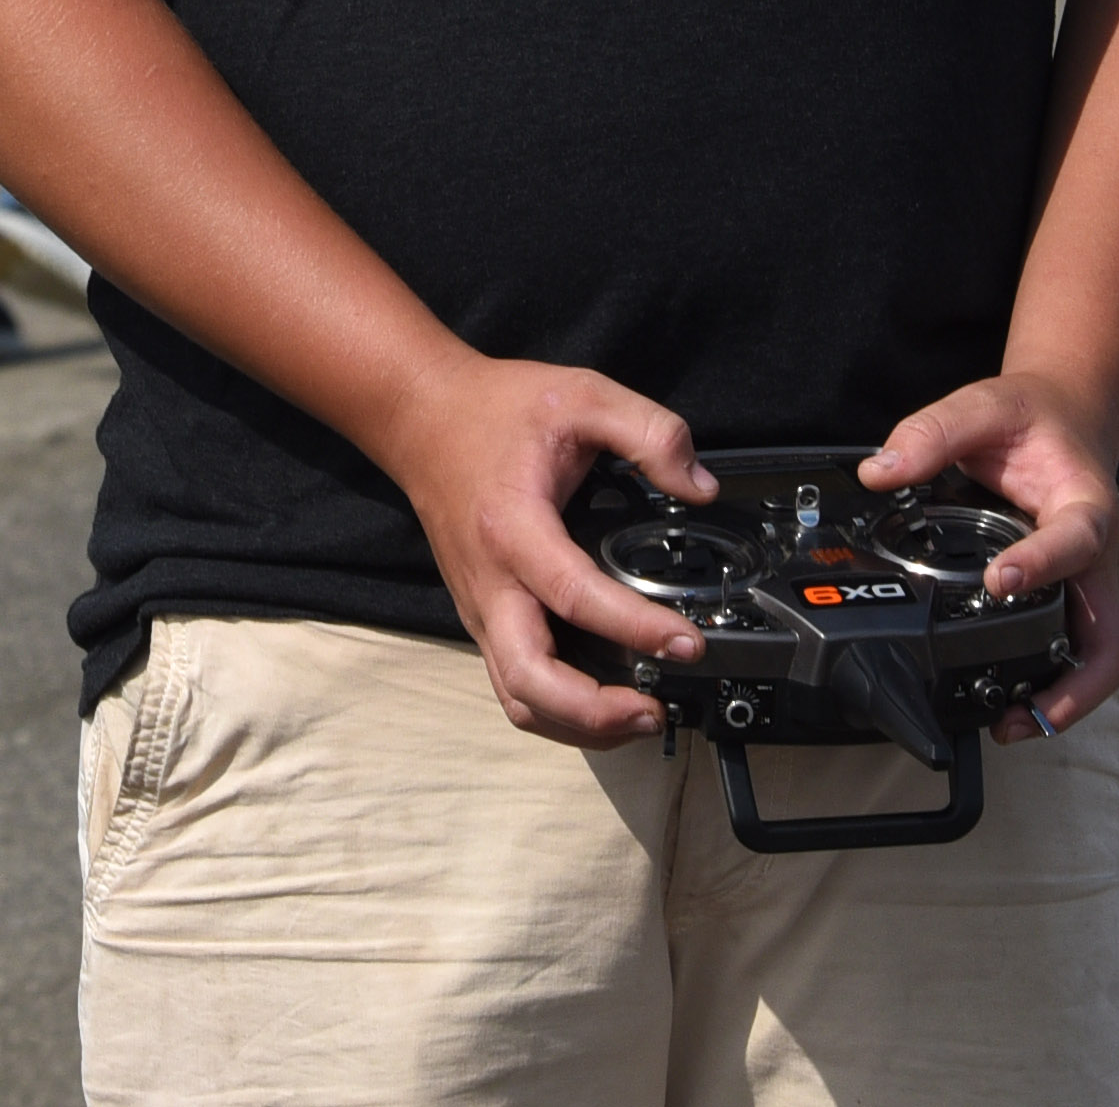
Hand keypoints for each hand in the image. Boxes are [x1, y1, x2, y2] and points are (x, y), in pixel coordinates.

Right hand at [368, 353, 716, 746]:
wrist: (419, 415)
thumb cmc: (493, 410)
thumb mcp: (581, 394)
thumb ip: (649, 431)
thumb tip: (700, 485)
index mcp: (513, 528)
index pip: (575, 597)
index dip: (636, 628)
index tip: (687, 642)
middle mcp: (489, 580)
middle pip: (529, 678)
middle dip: (594, 711)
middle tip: (654, 706)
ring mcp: (479, 605)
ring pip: (517, 696)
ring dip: (576, 723)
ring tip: (636, 715)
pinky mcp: (481, 614)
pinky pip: (512, 683)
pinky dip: (557, 709)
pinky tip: (602, 701)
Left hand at [862, 374, 1118, 737]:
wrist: (1066, 420)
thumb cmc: (1031, 420)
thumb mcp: (981, 406)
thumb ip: (931, 434)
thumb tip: (880, 471)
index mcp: (1084, 505)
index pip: (1075, 540)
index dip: (1042, 564)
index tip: (1000, 581)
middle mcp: (1094, 556)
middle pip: (1109, 637)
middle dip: (1073, 683)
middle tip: (1018, 710)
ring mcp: (1086, 583)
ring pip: (1097, 656)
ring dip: (1064, 697)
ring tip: (1008, 724)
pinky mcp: (1070, 595)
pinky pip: (1072, 647)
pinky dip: (1048, 679)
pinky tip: (1005, 698)